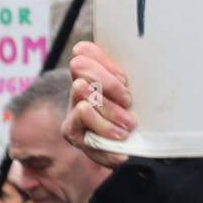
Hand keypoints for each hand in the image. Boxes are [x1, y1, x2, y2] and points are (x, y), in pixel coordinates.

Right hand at [64, 41, 135, 168]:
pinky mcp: (75, 136)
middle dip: (109, 91)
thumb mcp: (127, 82)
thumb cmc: (130, 102)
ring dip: (108, 119)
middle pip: (82, 81)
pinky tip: (121, 154)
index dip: (105, 71)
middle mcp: (76, 90)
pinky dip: (107, 149)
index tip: (125, 81)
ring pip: (82, 107)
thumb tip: (89, 49)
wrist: (129, 135)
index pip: (82, 58)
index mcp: (87, 71)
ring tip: (127, 128)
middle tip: (129, 103)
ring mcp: (72, 114)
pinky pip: (86, 138)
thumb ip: (114, 65)